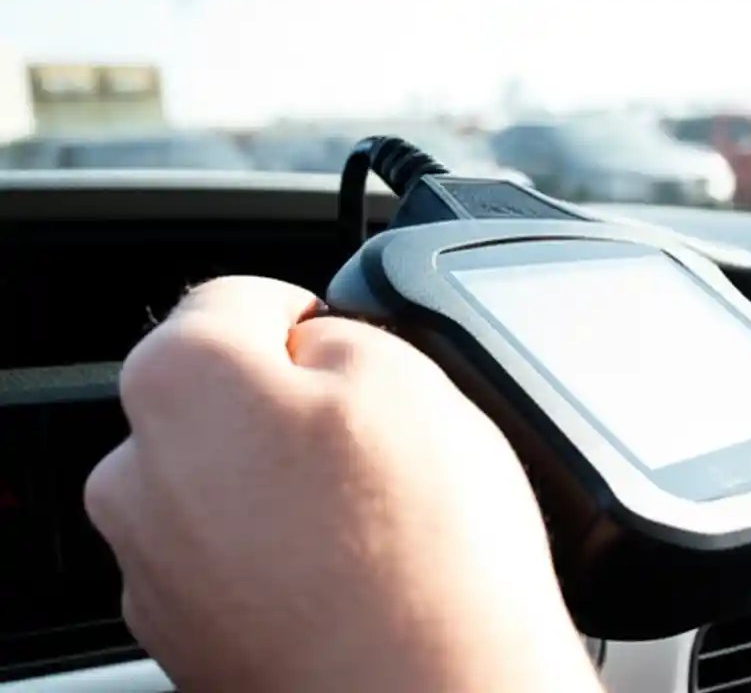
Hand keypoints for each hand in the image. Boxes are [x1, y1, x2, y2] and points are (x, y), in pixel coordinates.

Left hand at [84, 277, 601, 692]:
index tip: (359, 363)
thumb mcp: (407, 371)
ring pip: (230, 488)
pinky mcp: (187, 638)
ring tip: (376, 529)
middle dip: (295, 415)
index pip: (238, 302)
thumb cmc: (423, 553)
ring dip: (289, 491)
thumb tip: (315, 343)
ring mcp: (155, 569)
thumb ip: (336, 327)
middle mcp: (137, 476)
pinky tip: (354, 578)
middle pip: (223, 405)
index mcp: (179, 380)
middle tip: (380, 456)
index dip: (316, 322)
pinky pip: (235, 565)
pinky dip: (283, 560)